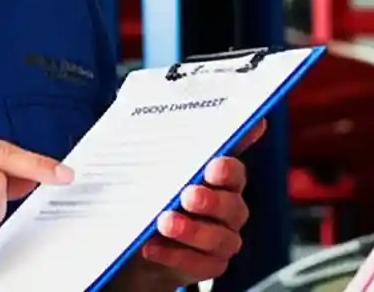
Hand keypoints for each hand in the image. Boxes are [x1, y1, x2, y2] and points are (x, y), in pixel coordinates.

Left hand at [129, 118, 266, 287]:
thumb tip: (158, 110)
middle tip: (187, 195)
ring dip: (191, 231)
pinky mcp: (211, 264)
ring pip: (219, 237)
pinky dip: (176, 256)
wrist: (139, 241)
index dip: (227, 168)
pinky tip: (152, 247)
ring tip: (164, 222)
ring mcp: (223, 238)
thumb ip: (165, 147)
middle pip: (232, 205)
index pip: (233, 170)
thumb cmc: (154, 195)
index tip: (213, 166)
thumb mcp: (155, 167)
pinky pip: (201, 264)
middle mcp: (229, 208)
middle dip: (210, 201)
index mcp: (220, 179)